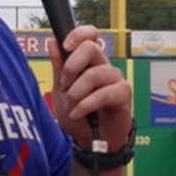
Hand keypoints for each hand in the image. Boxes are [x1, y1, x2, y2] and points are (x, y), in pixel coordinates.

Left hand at [47, 25, 131, 148]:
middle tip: (64, 85)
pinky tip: (77, 113)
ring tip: (70, 107)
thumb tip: (52, 42)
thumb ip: (59, 67)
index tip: (66, 46)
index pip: (90, 35)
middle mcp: (104, 66)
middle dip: (71, 67)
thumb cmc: (79, 115)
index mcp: (90, 62)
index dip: (79, 34)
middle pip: (91, 47)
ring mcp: (115, 79)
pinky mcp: (123, 94)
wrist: (90, 141)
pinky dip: (85, 105)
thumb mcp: (61, 91)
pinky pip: (103, 93)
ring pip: (93, 74)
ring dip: (76, 93)